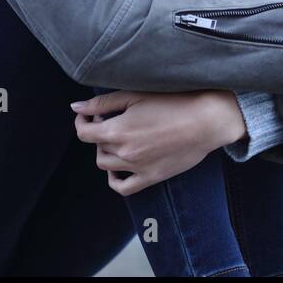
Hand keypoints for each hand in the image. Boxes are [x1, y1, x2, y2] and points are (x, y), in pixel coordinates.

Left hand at [69, 89, 234, 194]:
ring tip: (120, 138)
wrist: (206, 120)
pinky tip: (119, 166)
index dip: (83, 122)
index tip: (91, 115)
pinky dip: (115, 179)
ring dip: (106, 151)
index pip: (84, 133)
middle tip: (113, 120)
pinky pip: (123, 187)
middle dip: (99, 133)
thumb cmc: (173, 102)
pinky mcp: (150, 177)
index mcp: (117, 131)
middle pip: (97, 147)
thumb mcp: (135, 95)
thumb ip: (103, 103)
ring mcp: (136, 167)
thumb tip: (76, 106)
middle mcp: (123, 152)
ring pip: (106, 165)